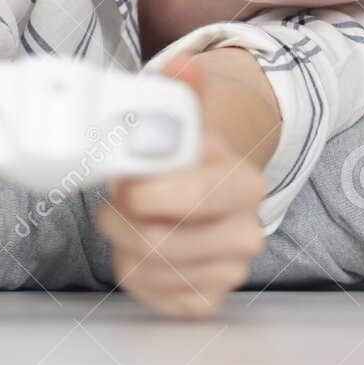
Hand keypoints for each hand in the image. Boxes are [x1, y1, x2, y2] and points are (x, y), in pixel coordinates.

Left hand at [96, 55, 269, 318]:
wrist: (208, 197)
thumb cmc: (188, 164)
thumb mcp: (186, 124)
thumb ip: (181, 93)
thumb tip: (181, 64)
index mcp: (247, 185)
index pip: (192, 196)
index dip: (142, 192)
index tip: (124, 181)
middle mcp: (247, 233)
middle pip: (157, 242)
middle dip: (120, 221)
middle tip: (117, 202)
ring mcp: (229, 271)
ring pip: (146, 270)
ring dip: (122, 245)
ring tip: (129, 223)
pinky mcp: (207, 300)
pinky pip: (152, 296)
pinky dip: (135, 275)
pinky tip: (142, 252)